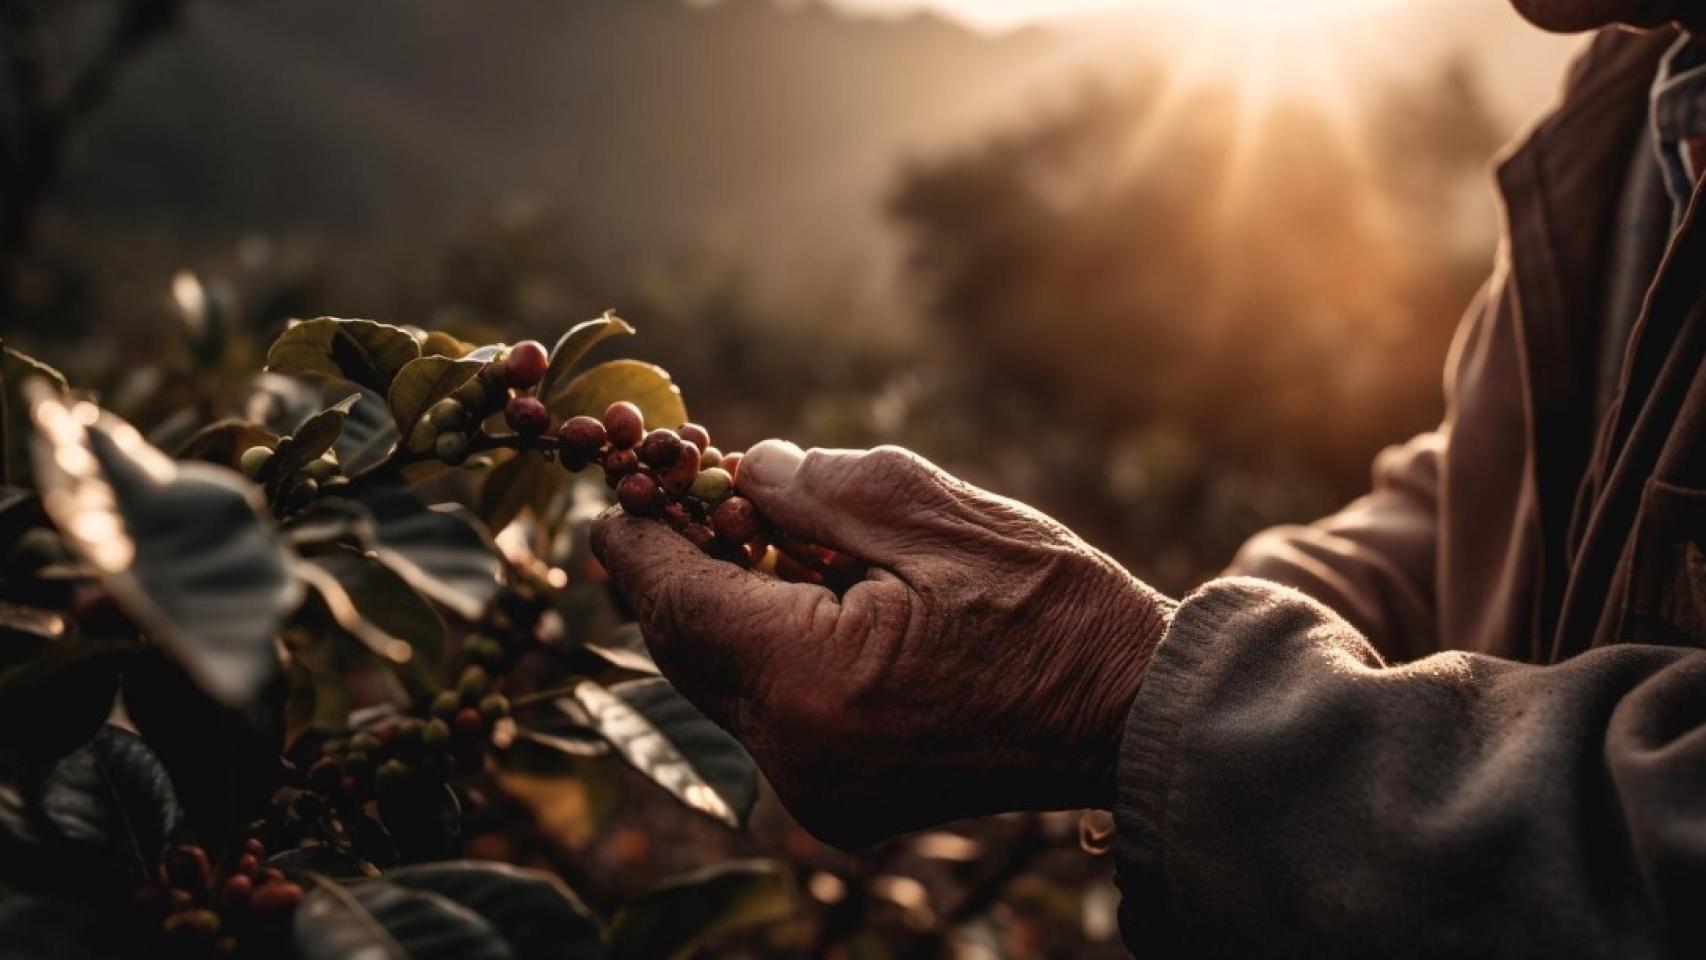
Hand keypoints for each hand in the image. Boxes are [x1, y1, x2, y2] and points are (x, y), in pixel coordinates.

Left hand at [591, 442, 1173, 847]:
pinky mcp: (846, 802)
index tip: (616, 486)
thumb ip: (820, 487)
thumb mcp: (938, 516)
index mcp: (812, 683)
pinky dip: (766, 653)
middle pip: (688, 650)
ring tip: (748, 535)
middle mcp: (798, 757)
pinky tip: (800, 598)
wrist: (1138, 717)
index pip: (677, 601)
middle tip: (678, 498)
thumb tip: (743, 471)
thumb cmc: (1056, 612)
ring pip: (724, 685)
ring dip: (723, 610)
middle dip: (677, 569)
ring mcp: (821, 792)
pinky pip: (770, 716)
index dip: (637, 537)